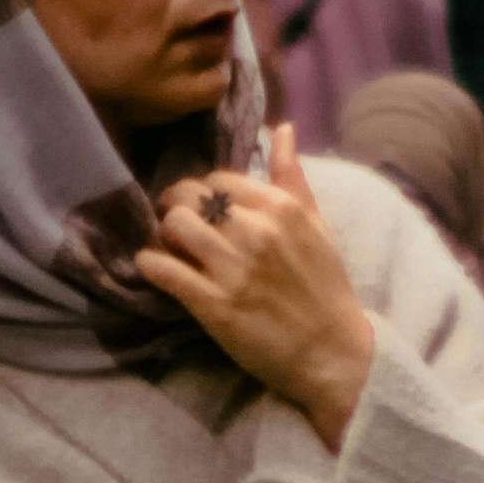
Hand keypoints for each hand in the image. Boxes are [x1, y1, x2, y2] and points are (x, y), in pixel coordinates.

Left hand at [134, 122, 376, 445]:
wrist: (333, 354)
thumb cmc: (325, 288)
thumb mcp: (318, 226)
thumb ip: (293, 177)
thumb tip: (282, 128)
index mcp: (281, 208)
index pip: (218, 179)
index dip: (202, 192)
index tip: (201, 209)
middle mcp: (256, 231)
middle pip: (189, 196)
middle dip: (175, 206)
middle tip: (176, 226)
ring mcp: (233, 269)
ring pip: (173, 226)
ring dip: (163, 235)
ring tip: (169, 248)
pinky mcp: (214, 305)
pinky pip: (163, 269)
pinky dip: (150, 265)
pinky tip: (155, 268)